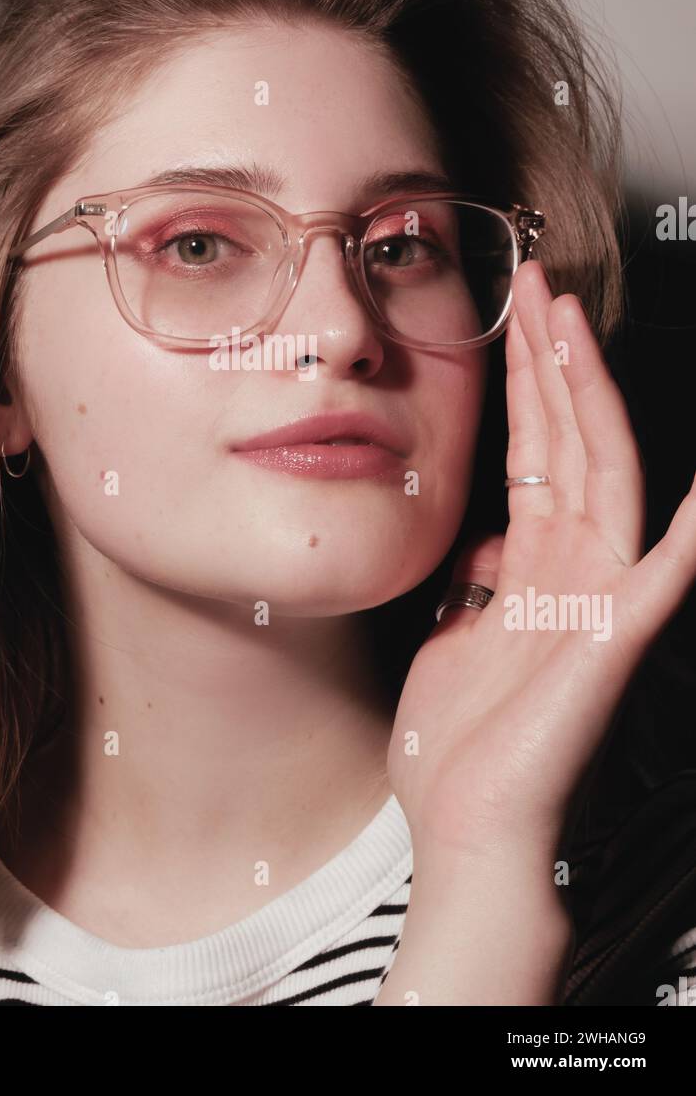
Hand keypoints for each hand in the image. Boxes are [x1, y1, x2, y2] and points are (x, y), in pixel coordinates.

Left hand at [386, 259, 695, 860]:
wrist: (464, 831)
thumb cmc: (459, 749)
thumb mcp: (454, 638)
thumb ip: (476, 582)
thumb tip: (483, 539)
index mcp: (533, 569)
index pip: (537, 453)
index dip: (527, 383)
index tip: (510, 318)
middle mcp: (572, 571)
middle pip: (570, 444)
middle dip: (552, 361)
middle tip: (536, 286)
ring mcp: (597, 599)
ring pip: (602, 474)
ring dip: (587, 395)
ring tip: (569, 323)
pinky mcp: (612, 639)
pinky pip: (662, 572)